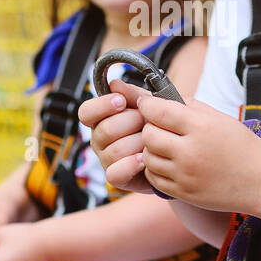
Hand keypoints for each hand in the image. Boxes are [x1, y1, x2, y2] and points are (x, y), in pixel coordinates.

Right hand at [77, 79, 153, 194]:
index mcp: (102, 119)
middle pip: (104, 129)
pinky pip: (115, 173)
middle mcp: (99, 140)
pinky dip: (131, 165)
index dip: (101, 106)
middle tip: (145, 122)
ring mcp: (106, 159)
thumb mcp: (149, 107)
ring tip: (151, 141)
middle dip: (130, 123)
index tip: (121, 101)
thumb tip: (115, 84)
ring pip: (114, 150)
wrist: (174, 153)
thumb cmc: (158, 126)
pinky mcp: (117, 177)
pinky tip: (144, 158)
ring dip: (137, 143)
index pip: (86, 112)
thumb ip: (134, 95)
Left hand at [135, 91, 260, 213]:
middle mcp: (191, 152)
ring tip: (166, 146)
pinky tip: (168, 163)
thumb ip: (189, 106)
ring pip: (147, 157)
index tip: (147, 104)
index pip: (158, 111)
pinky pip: (153, 178)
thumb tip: (159, 98)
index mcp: (202, 127)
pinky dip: (155, 169)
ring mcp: (186, 176)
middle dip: (150, 127)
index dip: (147, 105)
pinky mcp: (183, 193)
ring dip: (151, 149)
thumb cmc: (241, 146)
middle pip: (148, 135)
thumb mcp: (220, 118)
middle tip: (159, 127)